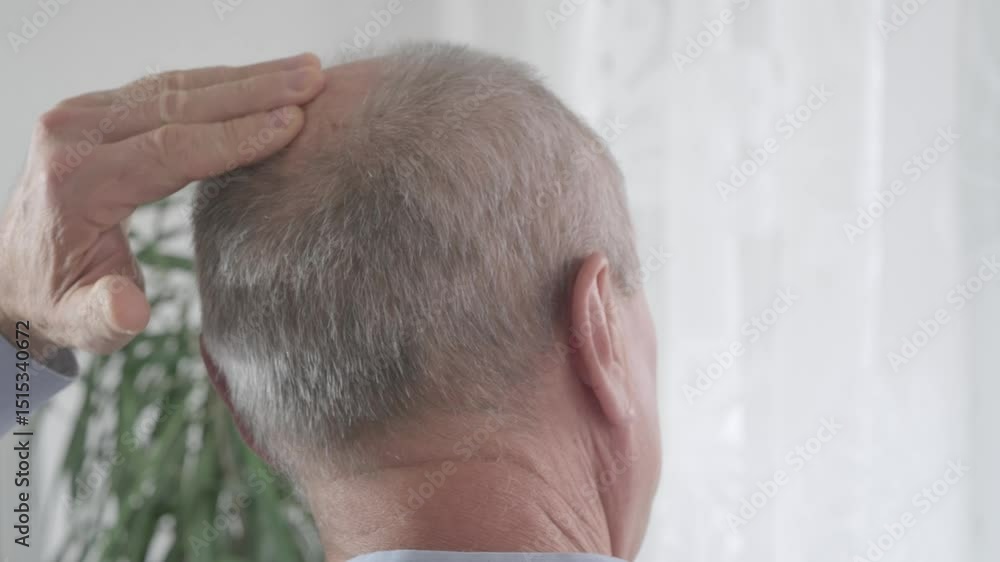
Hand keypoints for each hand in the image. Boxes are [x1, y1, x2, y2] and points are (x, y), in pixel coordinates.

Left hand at [0, 53, 325, 354]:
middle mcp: (76, 133)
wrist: (14, 269)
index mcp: (75, 180)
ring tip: (305, 71)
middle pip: (179, 103)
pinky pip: (170, 87)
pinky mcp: (101, 109)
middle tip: (313, 80)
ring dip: (247, 77)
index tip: (291, 124)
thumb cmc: (56, 296)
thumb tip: (130, 308)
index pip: (169, 149)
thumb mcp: (78, 320)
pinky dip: (222, 82)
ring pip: (179, 86)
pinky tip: (264, 79)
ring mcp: (86, 113)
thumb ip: (104, 315)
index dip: (235, 137)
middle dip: (255, 92)